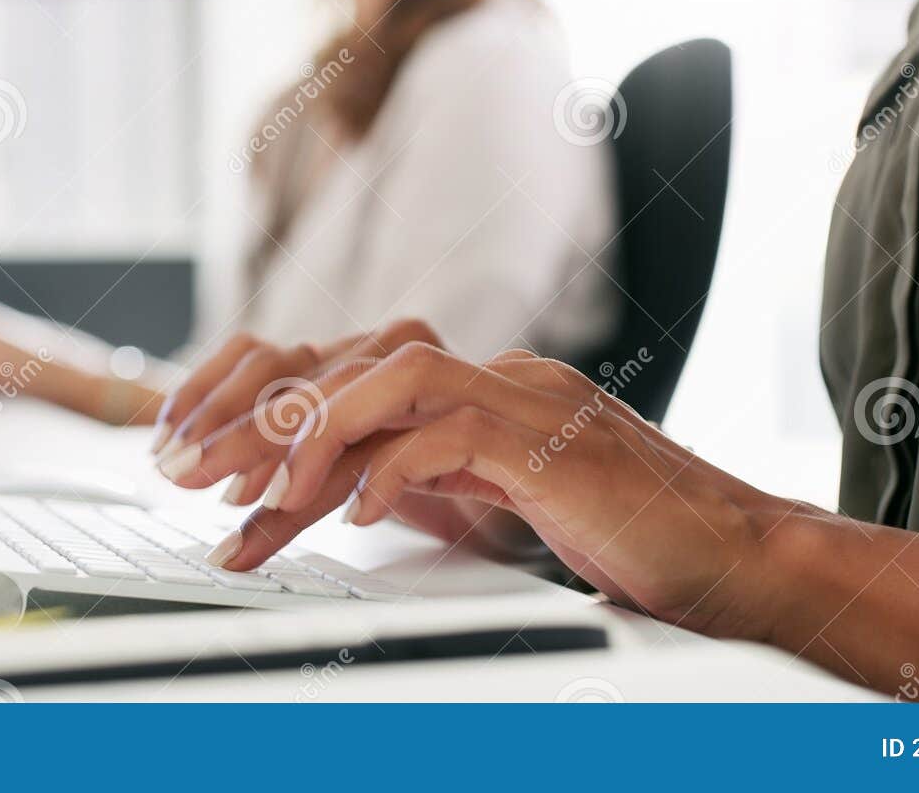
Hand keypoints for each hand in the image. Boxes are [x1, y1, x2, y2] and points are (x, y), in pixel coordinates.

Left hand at [198, 343, 791, 638]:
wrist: (731, 555)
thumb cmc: (626, 538)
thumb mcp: (497, 509)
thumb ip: (427, 485)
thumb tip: (340, 499)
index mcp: (472, 391)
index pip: (343, 374)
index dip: (259, 410)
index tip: (198, 462)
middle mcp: (492, 379)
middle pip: (346, 363)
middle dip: (253, 419)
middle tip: (186, 473)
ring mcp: (526, 399)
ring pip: (390, 374)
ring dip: (310, 435)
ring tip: (262, 501)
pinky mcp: (554, 439)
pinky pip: (453, 428)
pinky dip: (394, 468)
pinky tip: (364, 517)